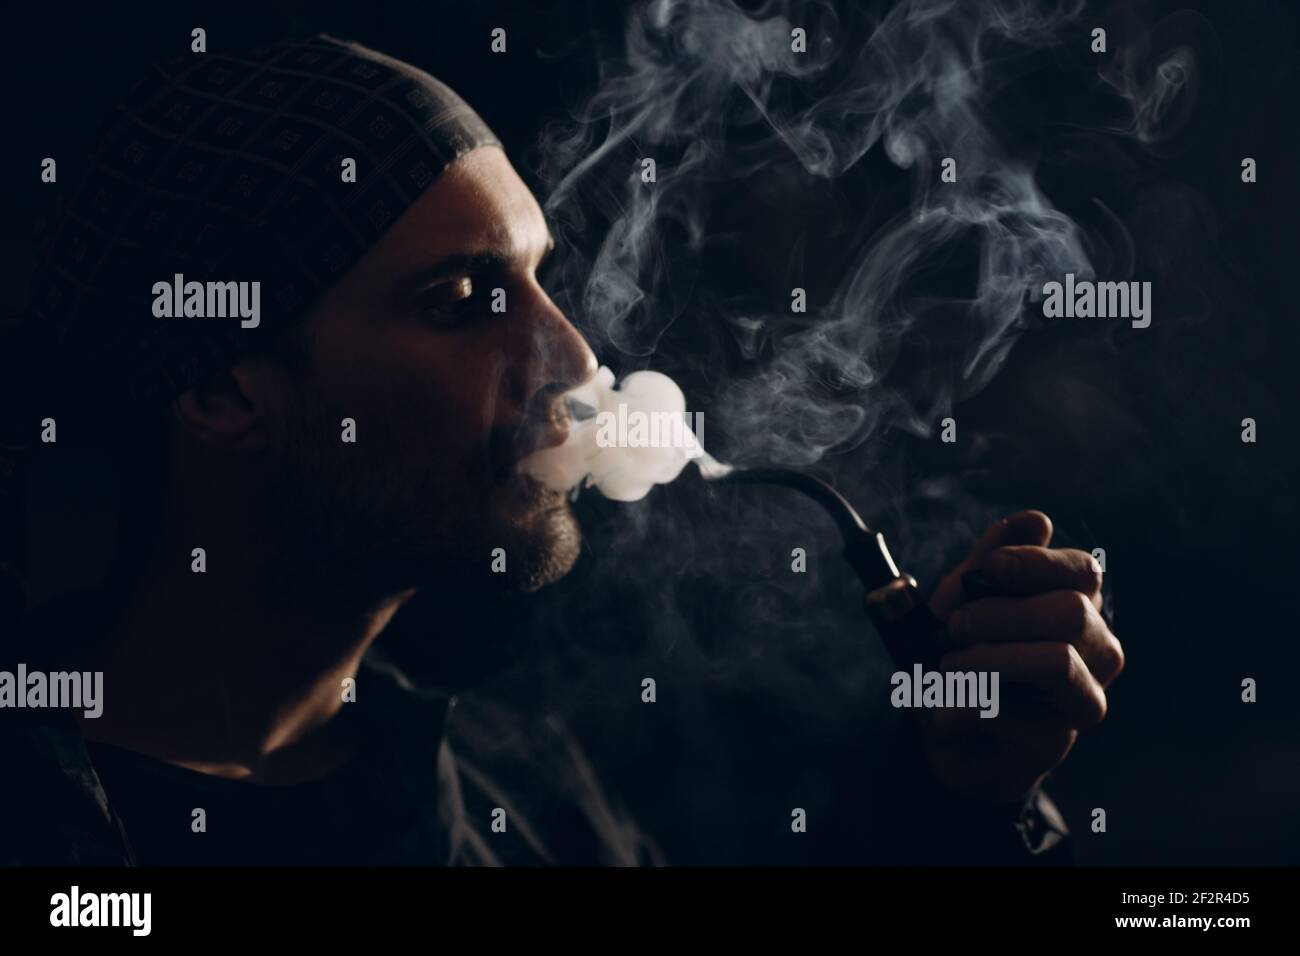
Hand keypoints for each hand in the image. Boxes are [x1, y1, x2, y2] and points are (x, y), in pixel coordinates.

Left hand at [919, 510, 1124, 803]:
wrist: (940, 727)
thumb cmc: (962, 653)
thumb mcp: (966, 598)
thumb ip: (995, 559)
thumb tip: (1036, 519)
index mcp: (1078, 605)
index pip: (1084, 571)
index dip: (1036, 563)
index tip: (990, 570)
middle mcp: (1097, 650)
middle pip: (1071, 612)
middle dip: (999, 614)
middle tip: (954, 628)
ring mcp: (1084, 698)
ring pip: (1055, 661)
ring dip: (987, 659)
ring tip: (949, 667)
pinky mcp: (1058, 741)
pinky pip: (1017, 712)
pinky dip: (966, 705)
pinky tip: (945, 712)